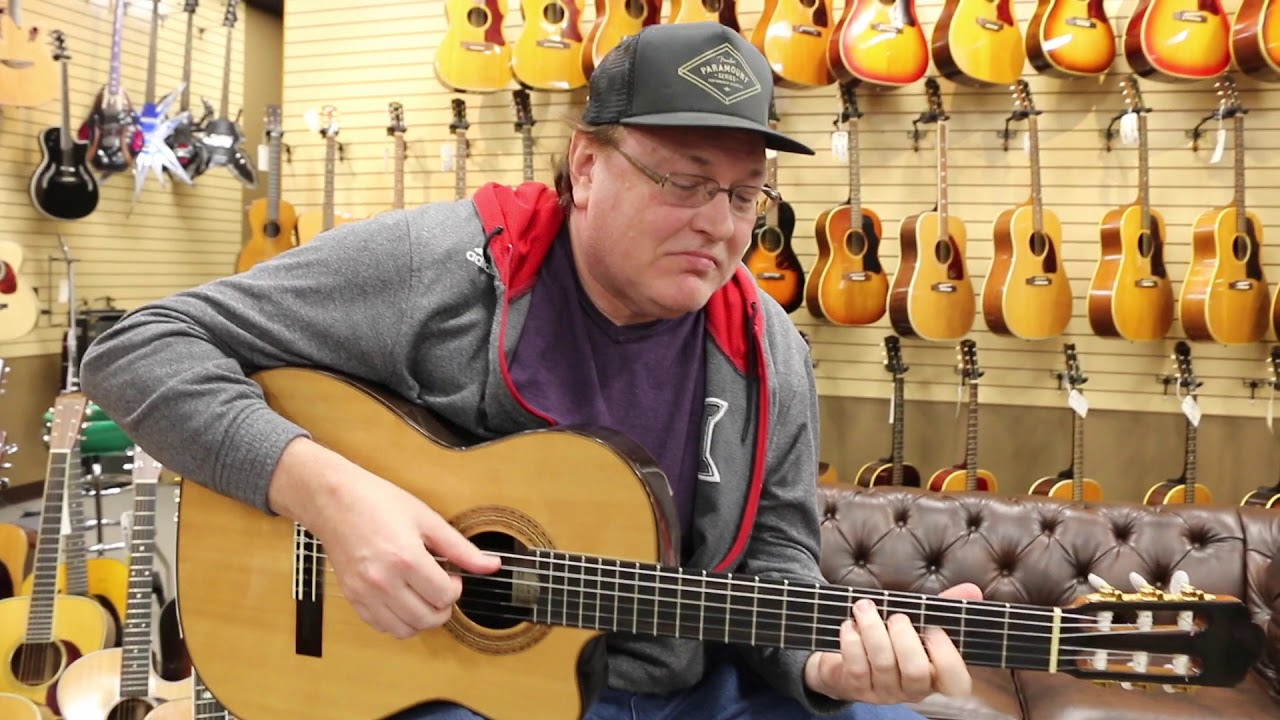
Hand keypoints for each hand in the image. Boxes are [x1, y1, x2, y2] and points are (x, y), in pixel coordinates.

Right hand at [268, 439, 500, 638]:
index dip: (456, 588)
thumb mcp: (427, 519)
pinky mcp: (352, 598)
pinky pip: (382, 627)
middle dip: (444, 607)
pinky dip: (399, 622)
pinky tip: (403, 600)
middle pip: (428, 619)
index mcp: (406, 559)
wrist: (335, 501)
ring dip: (422, 619)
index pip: (445, 596)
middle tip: (441, 587)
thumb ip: (461, 548)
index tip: (452, 574)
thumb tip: (492, 566)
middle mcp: (383, 581)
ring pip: (405, 630)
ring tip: (423, 596)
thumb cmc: (379, 503)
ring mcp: (365, 593)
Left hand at [804, 583, 982, 704]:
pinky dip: (852, 641)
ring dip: (873, 629)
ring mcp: (884, 691)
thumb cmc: (890, 640)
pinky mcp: (856, 687)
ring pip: (884, 664)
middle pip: (916, 671)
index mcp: (935, 675)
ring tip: (864, 607)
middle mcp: (912, 688)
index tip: (934, 628)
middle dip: (905, 638)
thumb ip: (944, 608)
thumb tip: (972, 590)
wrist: (845, 663)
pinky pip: (856, 666)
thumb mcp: (917, 624)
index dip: (948, 657)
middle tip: (896, 616)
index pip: (956, 682)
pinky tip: (849, 624)